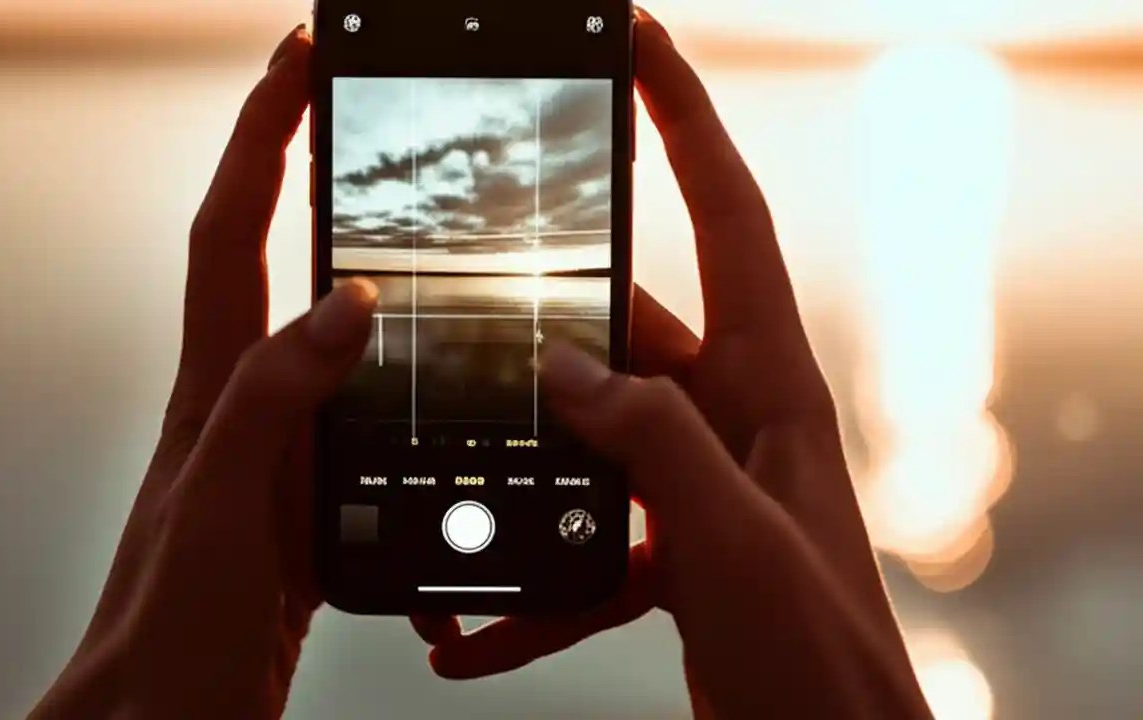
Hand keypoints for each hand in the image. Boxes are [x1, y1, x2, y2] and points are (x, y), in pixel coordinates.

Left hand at [29, 27, 371, 718]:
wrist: (166, 718)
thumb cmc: (171, 629)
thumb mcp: (228, 507)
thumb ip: (275, 401)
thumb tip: (345, 304)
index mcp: (216, 392)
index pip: (230, 236)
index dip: (261, 141)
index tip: (298, 67)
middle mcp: (244, 405)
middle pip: (271, 261)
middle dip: (303, 173)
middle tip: (348, 111)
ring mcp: (278, 447)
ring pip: (327, 338)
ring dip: (365, 276)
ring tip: (415, 233)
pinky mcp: (310, 495)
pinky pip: (360, 419)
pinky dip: (401, 392)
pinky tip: (433, 399)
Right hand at [416, 11, 932, 718]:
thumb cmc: (815, 654)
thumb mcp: (730, 539)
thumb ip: (652, 440)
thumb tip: (565, 366)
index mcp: (769, 387)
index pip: (728, 218)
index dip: (687, 122)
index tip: (641, 46)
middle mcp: (731, 418)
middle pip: (628, 327)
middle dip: (549, 321)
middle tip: (470, 311)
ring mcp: (695, 480)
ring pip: (588, 434)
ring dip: (525, 469)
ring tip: (458, 494)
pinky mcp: (668, 545)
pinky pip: (582, 536)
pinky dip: (531, 578)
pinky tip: (476, 625)